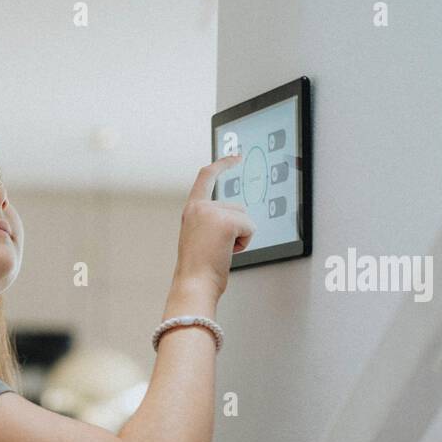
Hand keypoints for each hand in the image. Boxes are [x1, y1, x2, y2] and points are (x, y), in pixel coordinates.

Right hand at [172, 155, 256, 302]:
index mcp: (191, 211)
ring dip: (240, 236)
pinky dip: (245, 242)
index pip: (206, 176)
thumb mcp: (199, 238)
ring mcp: (212, 212)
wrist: (193, 285)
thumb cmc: (197, 270)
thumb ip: (211, 222)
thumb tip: (235, 222)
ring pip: (245, 217)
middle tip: (219, 248)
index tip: (235, 157)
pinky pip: (250, 227)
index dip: (223, 164)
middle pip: (237, 206)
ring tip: (221, 251)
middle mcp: (200, 207)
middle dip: (237, 228)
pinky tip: (228, 252)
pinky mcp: (227, 221)